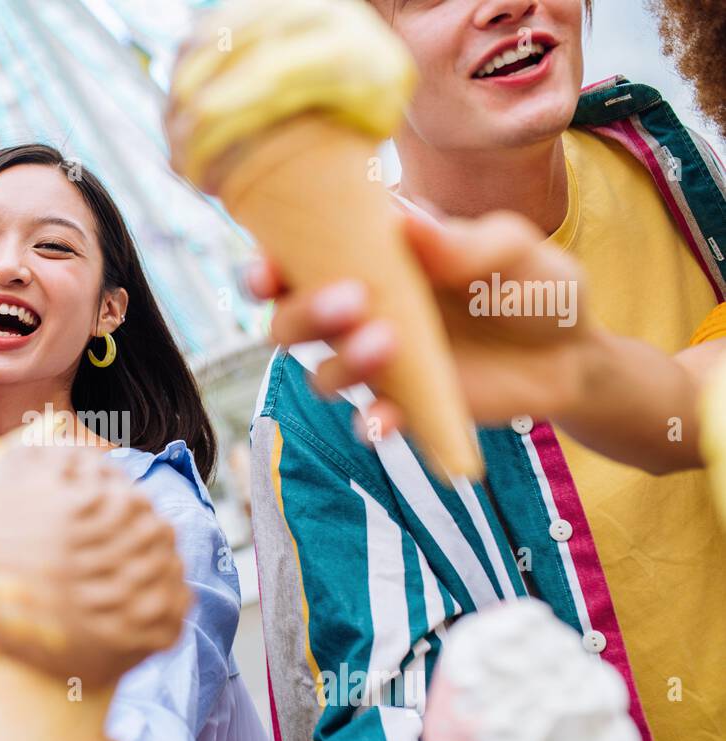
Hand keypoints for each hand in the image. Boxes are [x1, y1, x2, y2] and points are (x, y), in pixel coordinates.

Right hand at [251, 211, 593, 438]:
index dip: (265, 268)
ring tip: (388, 342)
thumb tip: (409, 222)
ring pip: (322, 372)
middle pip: (290, 322)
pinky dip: (372, 422)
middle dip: (303, 314)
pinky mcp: (404, 407)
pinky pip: (369, 421)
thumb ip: (463, 241)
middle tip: (350, 300)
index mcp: (368, 259)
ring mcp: (377, 364)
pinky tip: (387, 420)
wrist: (572, 353)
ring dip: (341, 362)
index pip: (295, 261)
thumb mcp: (512, 248)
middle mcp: (358, 312)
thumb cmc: (531, 284)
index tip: (268, 269)